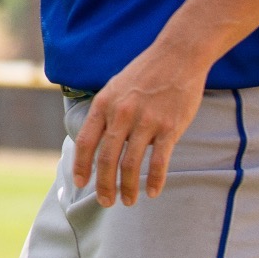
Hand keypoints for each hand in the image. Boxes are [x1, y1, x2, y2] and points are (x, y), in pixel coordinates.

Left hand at [71, 41, 208, 206]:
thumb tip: (95, 140)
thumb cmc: (145, 73)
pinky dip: (154, 180)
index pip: (85, 142)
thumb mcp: (114, 87)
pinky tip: (153, 192)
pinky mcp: (170, 127)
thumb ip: (105, 112)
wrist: (177, 55)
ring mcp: (146, 121)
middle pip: (106, 159)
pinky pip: (159, 160)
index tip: (81, 183)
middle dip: (104, 185)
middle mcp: (121, 114)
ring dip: (128, 188)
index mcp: (104, 104)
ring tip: (129, 201)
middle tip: (106, 202)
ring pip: (130, 164)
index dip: (81, 165)